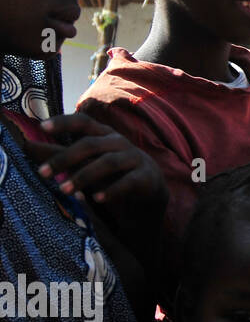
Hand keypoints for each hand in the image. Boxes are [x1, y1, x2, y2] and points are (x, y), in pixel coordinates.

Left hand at [29, 113, 167, 211]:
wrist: (149, 188)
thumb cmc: (112, 171)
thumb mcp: (88, 160)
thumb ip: (62, 153)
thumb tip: (28, 146)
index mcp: (104, 134)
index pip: (83, 122)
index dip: (64, 122)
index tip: (42, 127)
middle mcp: (119, 142)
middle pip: (91, 144)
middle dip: (65, 158)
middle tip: (43, 173)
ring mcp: (134, 158)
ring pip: (108, 163)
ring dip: (84, 176)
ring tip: (65, 190)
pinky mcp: (146, 176)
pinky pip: (128, 182)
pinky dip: (112, 190)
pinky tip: (97, 199)